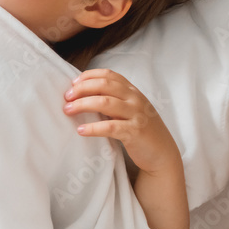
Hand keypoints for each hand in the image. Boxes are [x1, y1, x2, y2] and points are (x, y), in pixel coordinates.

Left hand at [64, 68, 188, 228]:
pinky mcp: (135, 132)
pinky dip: (93, 128)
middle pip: (105, 85)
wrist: (162, 153)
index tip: (73, 83)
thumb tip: (81, 94)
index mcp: (132, 92)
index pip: (109, 75)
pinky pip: (110, 127)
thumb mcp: (129, 110)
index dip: (89, 76)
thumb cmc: (139, 130)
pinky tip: (81, 130)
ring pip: (105, 103)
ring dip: (83, 104)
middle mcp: (135, 100)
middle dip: (82, 89)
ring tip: (68, 110)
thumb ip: (112, 100)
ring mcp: (137, 115)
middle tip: (66, 97)